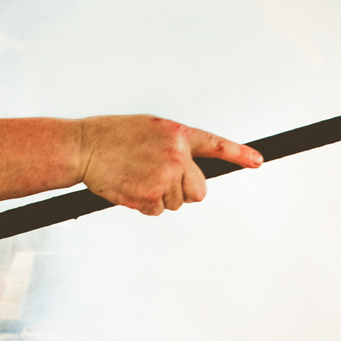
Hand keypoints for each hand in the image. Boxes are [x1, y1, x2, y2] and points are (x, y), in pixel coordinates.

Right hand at [76, 115, 261, 215]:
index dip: (239, 154)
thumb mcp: (149, 129)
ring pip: (178, 202)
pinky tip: (130, 186)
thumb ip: (174, 145)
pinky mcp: (151, 196)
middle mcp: (176, 155)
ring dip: (159, 196)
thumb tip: (190, 169)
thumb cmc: (112, 137)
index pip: (215, 145)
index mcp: (177, 134)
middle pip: (199, 190)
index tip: (257, 162)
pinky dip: (144, 205)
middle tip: (157, 177)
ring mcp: (165, 177)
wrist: (82, 147)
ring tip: (136, 176)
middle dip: (183, 190)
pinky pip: (158, 211)